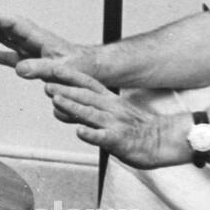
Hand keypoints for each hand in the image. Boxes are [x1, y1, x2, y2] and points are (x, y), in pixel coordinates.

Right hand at [0, 14, 89, 70]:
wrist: (93, 70)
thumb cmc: (82, 67)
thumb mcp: (62, 69)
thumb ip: (41, 68)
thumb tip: (19, 69)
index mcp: (39, 37)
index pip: (12, 24)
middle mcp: (32, 39)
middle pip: (5, 27)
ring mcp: (30, 48)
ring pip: (4, 37)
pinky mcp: (31, 59)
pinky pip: (8, 53)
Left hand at [17, 59, 187, 168]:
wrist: (163, 140)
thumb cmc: (134, 127)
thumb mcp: (111, 110)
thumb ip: (85, 108)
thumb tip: (57, 104)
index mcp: (109, 100)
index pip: (87, 83)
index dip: (70, 75)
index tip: (53, 68)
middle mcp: (110, 109)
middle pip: (85, 96)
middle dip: (65, 89)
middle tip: (46, 84)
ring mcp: (114, 124)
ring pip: (91, 114)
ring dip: (73, 106)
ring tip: (57, 100)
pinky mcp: (119, 141)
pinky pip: (103, 137)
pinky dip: (91, 134)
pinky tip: (80, 131)